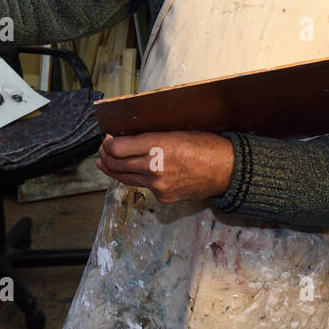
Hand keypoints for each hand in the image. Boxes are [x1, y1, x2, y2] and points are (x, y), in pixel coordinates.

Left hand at [97, 131, 234, 202]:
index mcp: (157, 144)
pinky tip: (134, 172)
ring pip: (125, 178)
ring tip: (106, 164)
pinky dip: (136, 179)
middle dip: (105, 157)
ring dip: (113, 170)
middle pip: (115, 165)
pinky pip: (143, 187)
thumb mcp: (175, 131)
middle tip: (102, 152)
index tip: (106, 140)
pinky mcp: (163, 196)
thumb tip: (127, 138)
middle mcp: (154, 166)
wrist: (226, 170)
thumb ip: (151, 136)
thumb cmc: (205, 144)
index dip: (106, 144)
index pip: (116, 148)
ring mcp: (158, 185)